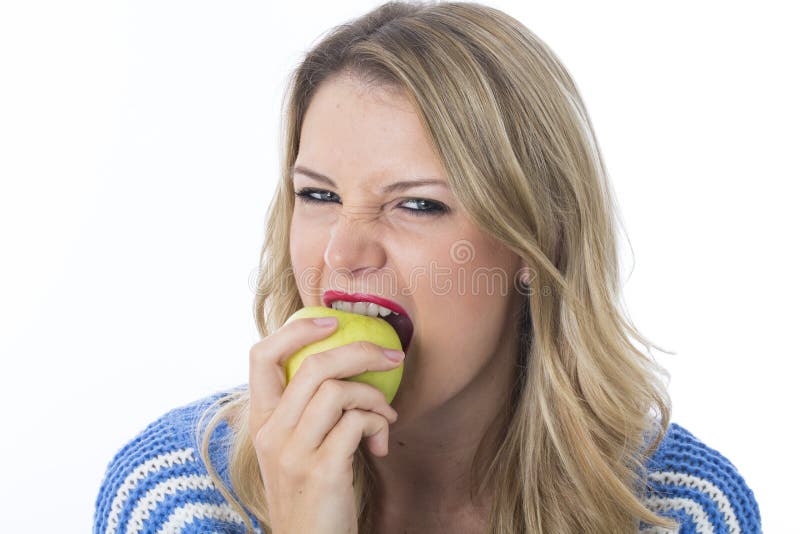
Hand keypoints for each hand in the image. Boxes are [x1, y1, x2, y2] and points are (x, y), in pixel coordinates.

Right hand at [248, 316, 402, 533]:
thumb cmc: (311, 493)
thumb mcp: (294, 448)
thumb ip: (305, 410)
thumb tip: (346, 366)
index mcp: (260, 420)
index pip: (261, 355)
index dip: (297, 330)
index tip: (333, 323)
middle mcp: (270, 432)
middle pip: (314, 364)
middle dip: (361, 352)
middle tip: (391, 356)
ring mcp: (293, 451)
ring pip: (339, 390)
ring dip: (375, 396)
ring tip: (386, 416)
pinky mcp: (321, 470)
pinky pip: (357, 422)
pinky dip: (377, 423)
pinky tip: (380, 441)